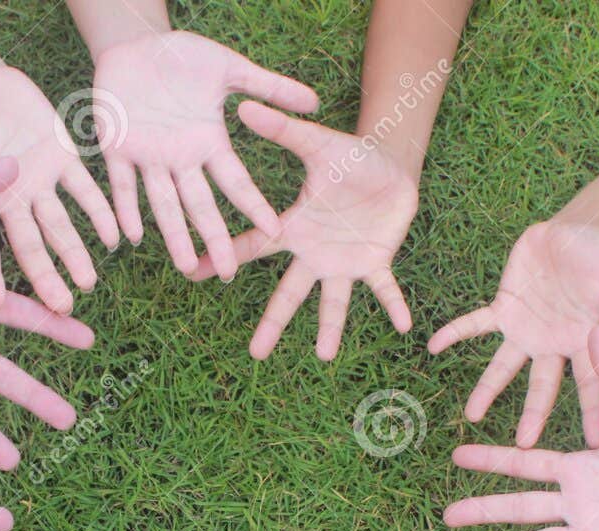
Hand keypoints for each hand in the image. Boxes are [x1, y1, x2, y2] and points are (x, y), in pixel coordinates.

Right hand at [0, 68, 118, 314]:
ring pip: (60, 226)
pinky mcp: (62, 159)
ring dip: (75, 253)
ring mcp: (38, 184)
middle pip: (29, 248)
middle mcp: (10, 204)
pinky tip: (115, 236)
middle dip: (45, 277)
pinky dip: (100, 210)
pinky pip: (86, 189)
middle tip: (62, 307)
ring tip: (90, 281)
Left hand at [93, 31, 317, 276]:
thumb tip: (315, 102)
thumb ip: (269, 86)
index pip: (235, 182)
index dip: (253, 207)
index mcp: (209, 143)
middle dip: (215, 239)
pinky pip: (121, 185)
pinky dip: (125, 209)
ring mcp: (149, 157)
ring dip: (174, 236)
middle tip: (228, 273)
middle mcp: (181, 159)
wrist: (136, 42)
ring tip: (185, 267)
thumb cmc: (182, 55)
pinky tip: (131, 236)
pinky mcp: (116, 148)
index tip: (275, 232)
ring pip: (163, 204)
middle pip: (201, 205)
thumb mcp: (228, 68)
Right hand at [197, 103, 415, 359]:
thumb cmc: (347, 157)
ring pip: (334, 302)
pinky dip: (394, 305)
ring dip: (330, 329)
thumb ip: (282, 130)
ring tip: (325, 356)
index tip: (195, 274)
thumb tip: (242, 106)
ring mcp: (345, 263)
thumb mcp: (315, 143)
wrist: (388, 166)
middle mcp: (315, 255)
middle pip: (289, 295)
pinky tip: (403, 325)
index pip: (254, 247)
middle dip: (272, 324)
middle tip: (255, 355)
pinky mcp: (376, 262)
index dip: (225, 258)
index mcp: (295, 229)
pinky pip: (384, 288)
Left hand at [429, 222, 598, 444]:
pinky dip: (455, 332)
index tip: (596, 448)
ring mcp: (525, 329)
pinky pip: (475, 323)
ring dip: (486, 389)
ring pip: (503, 366)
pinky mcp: (503, 308)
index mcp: (584, 341)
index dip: (594, 414)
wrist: (574, 229)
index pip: (592, 384)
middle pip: (542, 387)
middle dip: (532, 416)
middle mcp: (552, 344)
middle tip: (521, 450)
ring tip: (469, 417)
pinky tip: (431, 346)